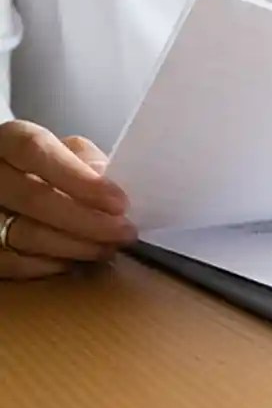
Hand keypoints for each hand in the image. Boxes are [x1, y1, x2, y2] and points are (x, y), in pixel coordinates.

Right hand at [0, 121, 135, 279]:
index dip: (79, 178)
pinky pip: (12, 262)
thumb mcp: (67, 154)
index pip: (34, 150)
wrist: (13, 188)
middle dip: (87, 220)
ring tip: (107, 250)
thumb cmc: (52, 170)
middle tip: (124, 233)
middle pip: (33, 196)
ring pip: (23, 233)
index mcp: (8, 142)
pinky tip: (74, 263)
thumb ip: (87, 163)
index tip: (119, 202)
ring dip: (75, 246)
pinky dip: (48, 265)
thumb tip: (110, 185)